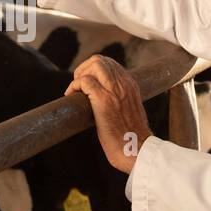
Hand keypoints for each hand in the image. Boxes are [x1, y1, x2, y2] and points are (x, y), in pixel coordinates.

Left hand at [65, 54, 151, 173]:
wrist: (138, 151)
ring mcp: (115, 91)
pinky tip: (71, 97)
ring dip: (79, 74)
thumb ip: (121, 101)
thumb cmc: (131, 138)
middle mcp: (124, 84)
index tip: (87, 84)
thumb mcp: (130, 111)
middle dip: (83, 69)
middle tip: (78, 86)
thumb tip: (105, 102)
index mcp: (131, 85)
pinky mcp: (104, 101)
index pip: (110, 63)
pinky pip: (84, 81)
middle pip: (100, 60)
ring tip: (76, 90)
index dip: (93, 70)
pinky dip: (74, 86)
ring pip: (94, 64)